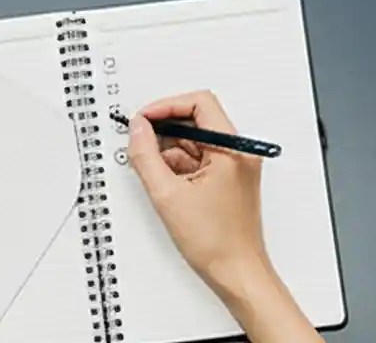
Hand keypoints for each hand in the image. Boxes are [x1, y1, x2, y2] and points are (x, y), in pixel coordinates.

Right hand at [128, 92, 321, 342]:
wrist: (237, 273)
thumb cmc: (216, 242)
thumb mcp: (168, 195)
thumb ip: (146, 156)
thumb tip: (137, 129)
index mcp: (231, 148)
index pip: (199, 102)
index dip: (167, 106)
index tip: (145, 119)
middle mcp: (238, 152)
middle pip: (197, 120)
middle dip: (165, 130)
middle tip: (141, 142)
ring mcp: (234, 166)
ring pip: (195, 142)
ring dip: (170, 151)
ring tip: (155, 174)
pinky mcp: (228, 180)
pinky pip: (199, 160)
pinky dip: (179, 167)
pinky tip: (167, 185)